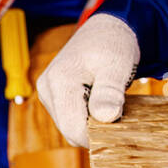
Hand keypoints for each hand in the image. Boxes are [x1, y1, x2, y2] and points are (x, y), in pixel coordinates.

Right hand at [35, 13, 139, 148]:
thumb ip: (110, 92)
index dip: (97, 135)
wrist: (104, 31)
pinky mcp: (53, 96)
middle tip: (118, 111)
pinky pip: (70, 118)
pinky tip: (100, 102)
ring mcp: (47, 92)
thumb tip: (105, 117)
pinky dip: (87, 117)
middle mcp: (47, 88)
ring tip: (109, 102)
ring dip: (91, 123)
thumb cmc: (113, 45)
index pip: (73, 128)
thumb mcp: (117, 65)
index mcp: (60, 81)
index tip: (119, 126)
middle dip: (95, 129)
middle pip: (70, 130)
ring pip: (70, 127)